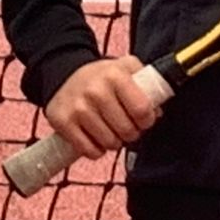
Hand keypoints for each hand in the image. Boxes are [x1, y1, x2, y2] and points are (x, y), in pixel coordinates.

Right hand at [45, 55, 160, 160]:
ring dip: (113, 141)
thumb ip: (147, 83)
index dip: (147, 120)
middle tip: (123, 124)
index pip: (143, 110)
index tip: (141, 118)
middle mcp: (94, 90)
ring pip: (110, 143)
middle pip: (127, 131)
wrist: (64, 76)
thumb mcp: (126, 68)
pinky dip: (95, 149)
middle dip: (130, 132)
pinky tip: (93, 136)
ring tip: (108, 128)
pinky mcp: (62, 121)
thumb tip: (157, 111)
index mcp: (114, 75)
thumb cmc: (101, 78)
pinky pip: (90, 151)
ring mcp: (77, 107)